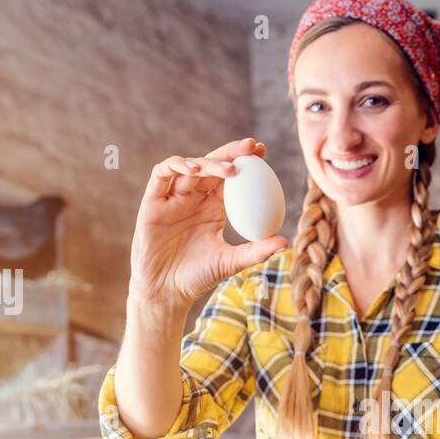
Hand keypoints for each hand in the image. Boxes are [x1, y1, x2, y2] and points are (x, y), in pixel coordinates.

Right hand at [129, 137, 288, 314]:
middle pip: (213, 165)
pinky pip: (162, 175)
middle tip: (251, 146)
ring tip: (229, 168)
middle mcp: (194, 198)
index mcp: (214, 208)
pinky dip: (176, 166)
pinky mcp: (153, 202)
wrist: (166, 291)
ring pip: (190, 167)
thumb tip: (286, 242)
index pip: (231, 178)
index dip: (246, 161)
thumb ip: (256, 251)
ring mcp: (173, 198)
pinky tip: (193, 169)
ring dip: (208, 162)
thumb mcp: (230, 262)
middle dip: (232, 152)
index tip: (264, 152)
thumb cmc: (198, 277)